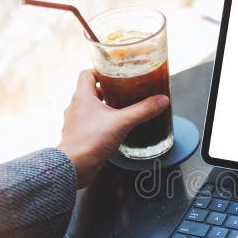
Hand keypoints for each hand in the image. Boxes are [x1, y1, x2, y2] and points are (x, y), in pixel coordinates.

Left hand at [57, 70, 169, 187]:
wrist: (75, 166)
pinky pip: (89, 124)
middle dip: (107, 91)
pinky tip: (113, 130)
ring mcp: (75, 122)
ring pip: (90, 108)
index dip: (100, 71)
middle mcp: (75, 107)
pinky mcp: (78, 136)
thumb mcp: (123, 122)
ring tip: (121, 111)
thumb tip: (162, 100)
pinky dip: (101, 123)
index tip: (115, 74)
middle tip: (124, 92)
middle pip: (90, 91)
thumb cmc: (92, 140)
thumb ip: (143, 110)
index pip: (87, 74)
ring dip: (104, 108)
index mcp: (82, 96)